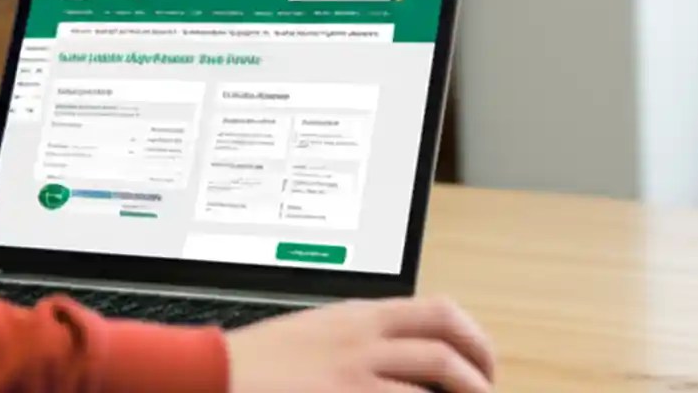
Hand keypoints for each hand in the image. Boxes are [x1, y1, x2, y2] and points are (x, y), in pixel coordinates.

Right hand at [226, 296, 494, 391]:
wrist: (211, 373)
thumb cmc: (256, 363)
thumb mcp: (314, 334)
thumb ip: (357, 339)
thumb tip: (399, 358)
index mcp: (357, 316)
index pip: (437, 312)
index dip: (473, 339)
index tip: (481, 364)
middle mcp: (363, 340)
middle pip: (447, 346)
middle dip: (481, 374)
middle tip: (486, 392)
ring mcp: (355, 374)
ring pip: (439, 377)